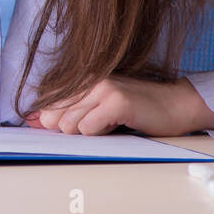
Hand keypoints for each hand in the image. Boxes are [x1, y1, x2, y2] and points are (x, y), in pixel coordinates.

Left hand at [23, 75, 213, 135]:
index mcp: (81, 79)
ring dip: (87, 133)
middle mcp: (88, 80)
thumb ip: (70, 110)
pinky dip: (99, 134)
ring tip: (108, 124)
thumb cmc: (137, 108)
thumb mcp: (99, 105)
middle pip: (54, 117)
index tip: (72, 125)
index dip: (53, 122)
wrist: (176, 105)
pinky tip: (116, 125)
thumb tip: (37, 122)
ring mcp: (102, 88)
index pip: (46, 105)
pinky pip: (88, 128)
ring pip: (69, 124)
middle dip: (70, 130)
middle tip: (96, 125)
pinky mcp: (116, 102)